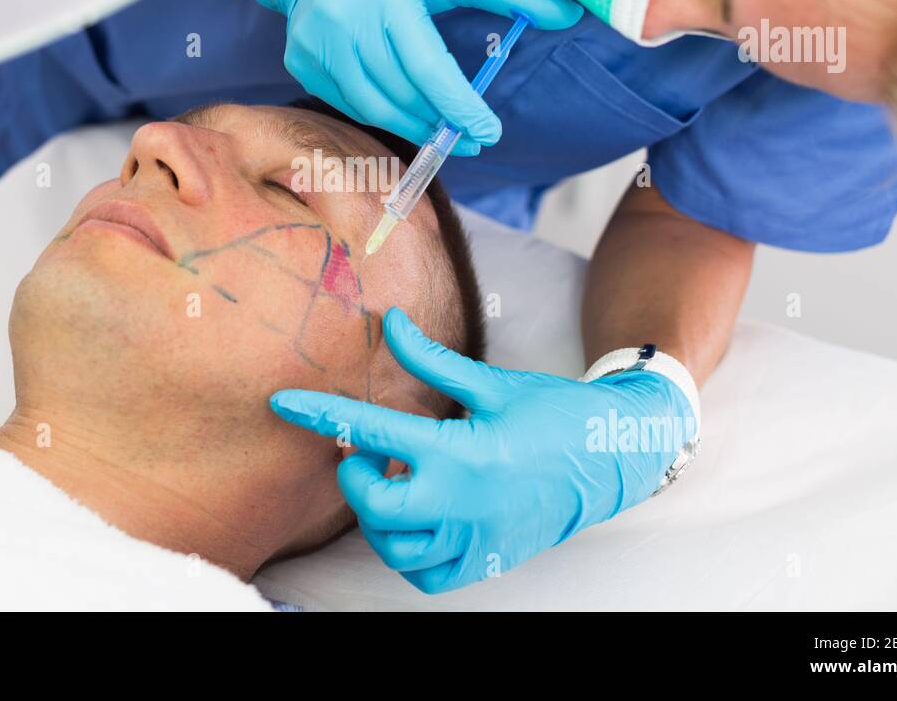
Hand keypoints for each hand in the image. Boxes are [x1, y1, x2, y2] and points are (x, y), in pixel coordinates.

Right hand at [246, 0, 582, 151]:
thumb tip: (571, 14)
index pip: (429, 66)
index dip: (460, 106)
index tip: (489, 132)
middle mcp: (346, 16)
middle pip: (403, 92)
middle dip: (442, 122)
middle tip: (473, 140)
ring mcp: (317, 42)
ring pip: (375, 106)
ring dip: (414, 127)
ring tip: (443, 134)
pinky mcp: (300, 62)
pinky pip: (350, 104)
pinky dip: (382, 115)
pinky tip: (404, 113)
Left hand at [269, 309, 697, 593]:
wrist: (613, 458)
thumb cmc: (552, 413)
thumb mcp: (492, 383)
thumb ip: (431, 360)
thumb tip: (389, 321)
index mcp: (463, 452)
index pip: (372, 433)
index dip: (321, 414)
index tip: (283, 404)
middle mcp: (465, 504)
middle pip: (375, 508)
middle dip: (357, 479)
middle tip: (368, 453)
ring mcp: (477, 540)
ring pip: (396, 548)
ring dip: (379, 516)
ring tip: (396, 482)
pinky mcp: (488, 561)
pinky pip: (427, 575)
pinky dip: (408, 551)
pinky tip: (417, 516)